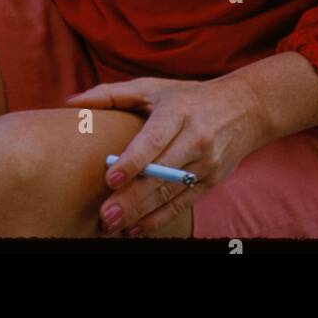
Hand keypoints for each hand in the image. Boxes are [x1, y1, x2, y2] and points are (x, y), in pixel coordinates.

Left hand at [64, 75, 266, 235]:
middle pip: (160, 172)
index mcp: (178, 110)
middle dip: (132, 197)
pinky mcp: (212, 180)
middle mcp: (195, 137)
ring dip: (142, 213)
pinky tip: (137, 229)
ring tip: (114, 227)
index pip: (155, 138)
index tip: (111, 177)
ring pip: (170, 192)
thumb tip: (72, 102)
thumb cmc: (187, 97)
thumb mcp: (153, 87)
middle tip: (105, 216)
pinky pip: (183, 203)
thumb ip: (112, 94)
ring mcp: (206, 162)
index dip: (134, 159)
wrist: (244, 107)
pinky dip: (159, 218)